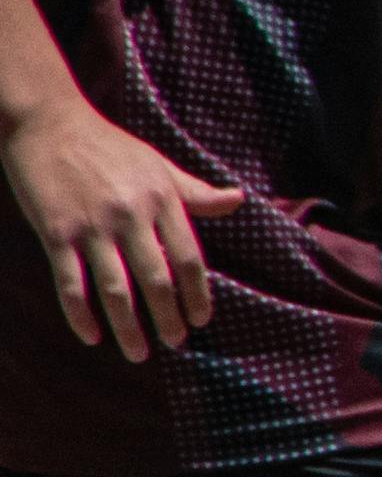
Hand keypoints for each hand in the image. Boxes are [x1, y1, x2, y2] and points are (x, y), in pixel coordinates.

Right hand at [0, 101, 239, 361]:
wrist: (48, 123)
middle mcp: (130, 216)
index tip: (202, 319)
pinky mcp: (56, 233)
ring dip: (129, 327)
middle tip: (176, 342)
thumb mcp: (159, 164)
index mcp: (161, 200)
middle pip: (157, 280)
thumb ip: (195, 192)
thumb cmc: (109, 146)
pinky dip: (80, 314)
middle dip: (169, 317)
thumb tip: (238, 200)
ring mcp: (92, 227)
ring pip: (116, 290)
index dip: (198, 294)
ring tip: (139, 353)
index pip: (189, 258)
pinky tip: (92, 337)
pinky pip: (70, 283)